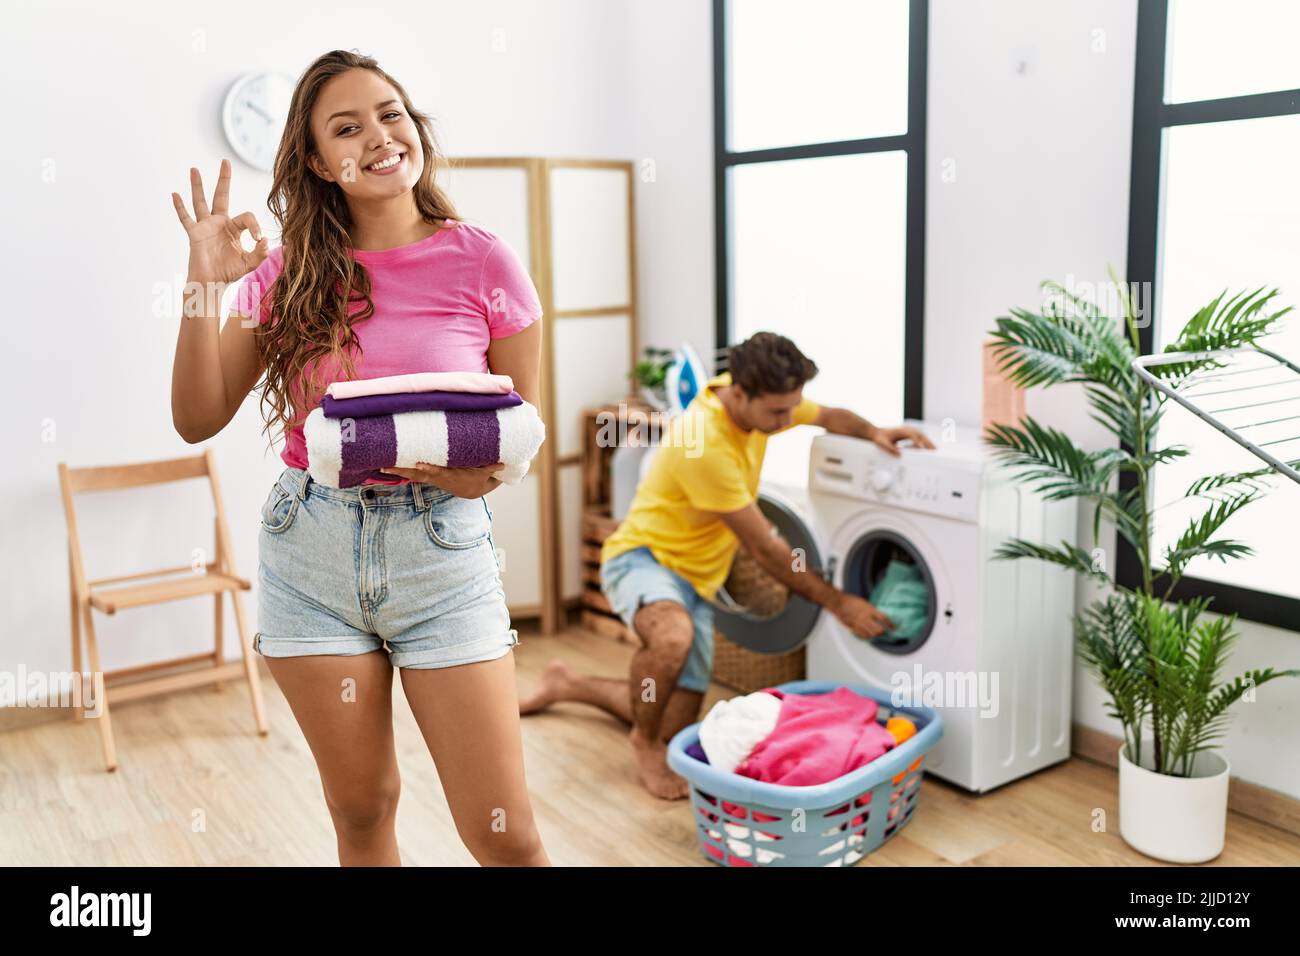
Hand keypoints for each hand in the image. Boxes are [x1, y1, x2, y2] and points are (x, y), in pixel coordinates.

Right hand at [171, 158, 269, 283]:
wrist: (211, 283)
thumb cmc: (229, 273)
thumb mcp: (249, 263)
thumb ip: (260, 253)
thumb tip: (265, 240)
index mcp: (234, 229)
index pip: (246, 217)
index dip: (254, 225)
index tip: (257, 238)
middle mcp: (219, 224)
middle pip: (221, 196)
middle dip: (224, 180)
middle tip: (225, 162)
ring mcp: (205, 227)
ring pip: (201, 202)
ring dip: (197, 186)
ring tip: (194, 169)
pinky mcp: (194, 234)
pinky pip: (186, 218)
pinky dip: (179, 207)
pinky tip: (175, 194)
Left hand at [379, 462, 504, 497]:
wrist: (470, 490)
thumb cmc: (478, 478)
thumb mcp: (486, 476)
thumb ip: (491, 468)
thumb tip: (503, 462)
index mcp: (447, 475)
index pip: (435, 471)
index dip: (427, 468)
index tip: (417, 464)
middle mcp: (435, 475)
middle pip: (416, 473)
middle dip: (401, 469)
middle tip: (384, 465)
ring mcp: (430, 475)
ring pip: (410, 472)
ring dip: (395, 469)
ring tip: (379, 465)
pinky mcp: (427, 473)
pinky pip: (411, 470)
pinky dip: (399, 467)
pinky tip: (384, 464)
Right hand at [832, 593, 895, 639]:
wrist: (838, 602)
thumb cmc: (850, 600)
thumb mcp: (864, 603)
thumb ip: (871, 610)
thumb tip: (876, 615)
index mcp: (869, 609)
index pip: (883, 618)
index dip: (890, 624)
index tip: (894, 627)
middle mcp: (865, 618)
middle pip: (878, 630)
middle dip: (882, 632)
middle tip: (884, 632)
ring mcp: (859, 623)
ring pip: (871, 634)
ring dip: (875, 635)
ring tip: (876, 634)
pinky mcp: (853, 627)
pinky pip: (862, 635)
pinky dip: (866, 636)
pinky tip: (867, 635)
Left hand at [868, 425, 935, 456]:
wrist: (877, 433)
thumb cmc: (880, 438)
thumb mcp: (882, 444)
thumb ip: (890, 448)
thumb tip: (899, 454)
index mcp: (900, 431)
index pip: (912, 436)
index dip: (917, 442)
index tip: (922, 448)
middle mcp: (906, 430)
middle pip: (919, 434)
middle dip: (927, 441)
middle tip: (934, 449)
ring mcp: (908, 431)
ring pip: (921, 436)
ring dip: (927, 441)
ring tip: (934, 449)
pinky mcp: (909, 435)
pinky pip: (918, 438)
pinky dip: (923, 442)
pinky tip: (926, 449)